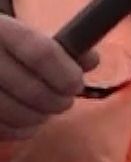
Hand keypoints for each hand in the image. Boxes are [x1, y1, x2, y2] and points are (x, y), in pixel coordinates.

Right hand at [0, 16, 94, 140]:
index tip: (77, 85)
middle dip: (58, 101)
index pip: (42, 54)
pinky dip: (22, 130)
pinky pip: (4, 129)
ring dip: (41, 117)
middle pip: (32, 90)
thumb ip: (64, 47)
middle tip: (64, 101)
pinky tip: (26, 121)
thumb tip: (92, 60)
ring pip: (18, 114)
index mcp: (2, 30)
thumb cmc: (8, 48)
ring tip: (44, 110)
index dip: (67, 74)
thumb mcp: (30, 38)